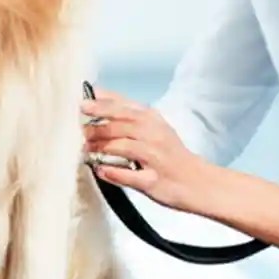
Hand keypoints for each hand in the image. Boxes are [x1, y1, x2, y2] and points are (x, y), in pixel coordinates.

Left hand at [81, 88, 213, 213]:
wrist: (198, 181)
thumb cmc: (170, 154)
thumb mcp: (154, 126)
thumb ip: (128, 113)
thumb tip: (97, 96)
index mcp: (152, 119)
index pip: (122, 106)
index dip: (100, 104)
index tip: (82, 104)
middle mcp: (154, 135)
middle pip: (119, 125)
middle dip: (95, 127)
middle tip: (80, 132)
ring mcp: (154, 158)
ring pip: (121, 147)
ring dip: (99, 148)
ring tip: (86, 150)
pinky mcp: (152, 181)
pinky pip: (127, 175)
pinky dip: (111, 172)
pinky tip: (100, 170)